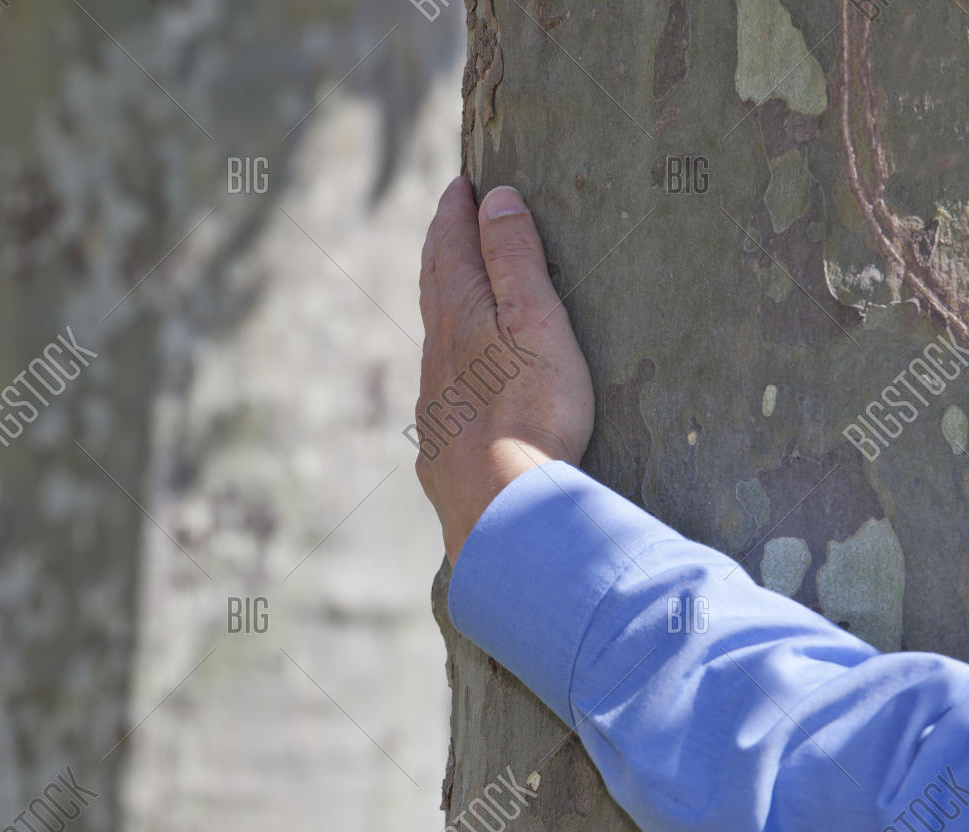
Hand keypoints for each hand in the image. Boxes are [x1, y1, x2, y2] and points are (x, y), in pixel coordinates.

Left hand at [414, 177, 593, 564]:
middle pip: (435, 289)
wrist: (502, 510)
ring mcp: (435, 404)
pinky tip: (453, 380)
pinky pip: (439, 389)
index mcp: (461, 318)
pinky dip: (445, 362)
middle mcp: (438, 356)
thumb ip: (514, 260)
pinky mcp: (442, 447)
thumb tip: (494, 199)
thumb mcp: (535, 322)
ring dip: (441, 304)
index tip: (460, 184)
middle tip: (448, 220)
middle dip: (443, 248)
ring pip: (433, 340)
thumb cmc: (532, 413)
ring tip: (450, 288)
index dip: (458, 212)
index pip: (453, 249)